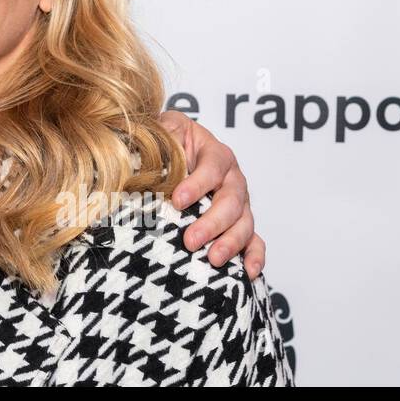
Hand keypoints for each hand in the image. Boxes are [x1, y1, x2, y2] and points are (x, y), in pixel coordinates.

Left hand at [156, 111, 265, 278]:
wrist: (178, 146)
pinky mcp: (239, 223)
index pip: (212, 168)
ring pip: (244, 223)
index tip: (177, 200)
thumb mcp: (166, 128)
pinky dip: (254, 257)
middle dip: (212, 223)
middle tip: (190, 240)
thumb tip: (145, 146)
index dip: (197, 185)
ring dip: (230, 242)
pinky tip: (247, 272)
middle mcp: (232, 179)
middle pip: (231, 202)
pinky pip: (254, 241)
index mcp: (216, 154)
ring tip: (213, 259)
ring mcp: (239, 204)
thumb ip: (163, 133)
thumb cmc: (171, 140)